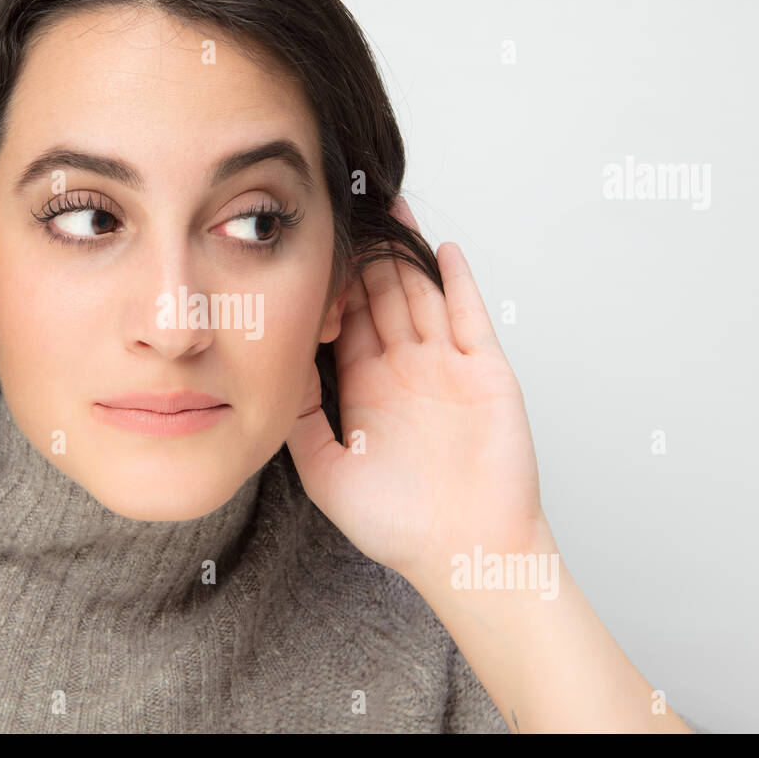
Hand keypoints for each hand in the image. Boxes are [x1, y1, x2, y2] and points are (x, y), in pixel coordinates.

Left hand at [286, 197, 554, 608]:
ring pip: (420, 293)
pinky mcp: (485, 370)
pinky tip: (438, 247)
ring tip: (385, 206)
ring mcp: (446, 366)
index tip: (307, 250)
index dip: (326, 286)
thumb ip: (300, 419)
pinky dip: (456, 280)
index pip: (343, 320)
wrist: (465, 551)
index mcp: (366, 388)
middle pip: (380, 295)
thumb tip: (273, 366)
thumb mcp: (326, 471)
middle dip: (363, 253)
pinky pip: (468, 315)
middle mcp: (404, 369)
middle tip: (344, 206)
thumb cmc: (398, 525)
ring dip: (403, 252)